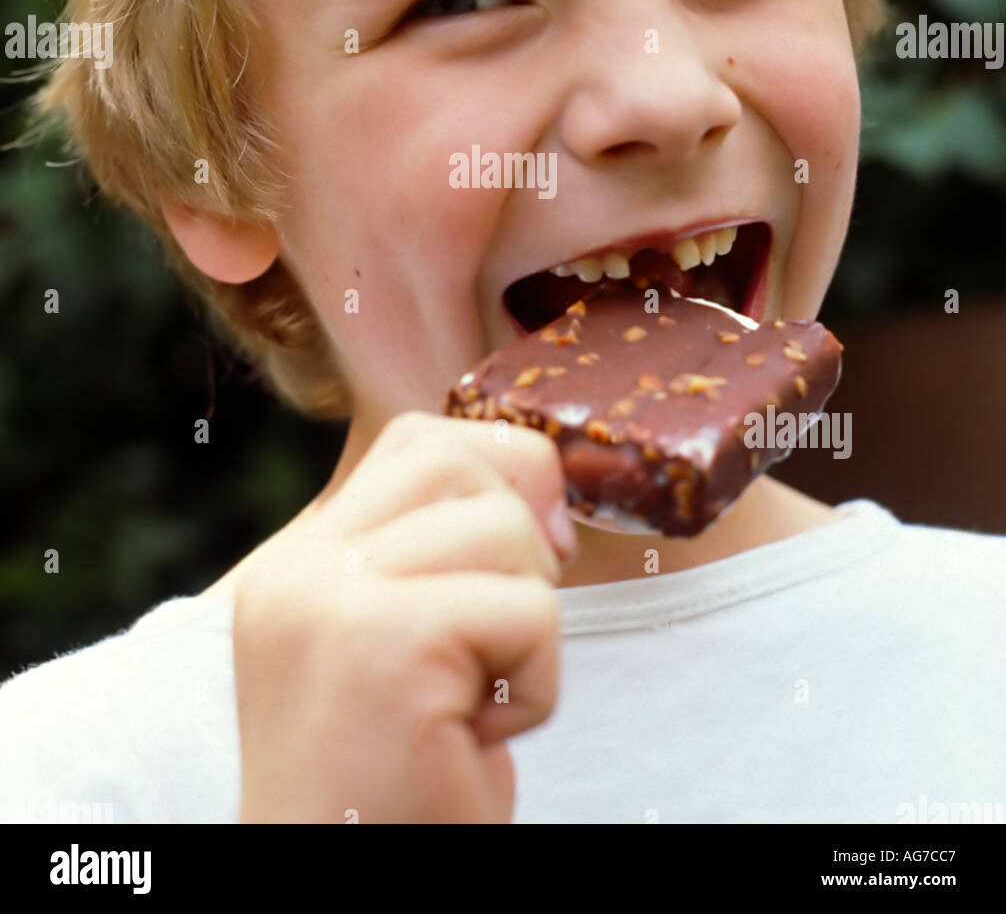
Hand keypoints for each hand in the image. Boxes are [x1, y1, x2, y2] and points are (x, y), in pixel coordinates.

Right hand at [233, 411, 574, 822]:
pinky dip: (535, 682)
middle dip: (523, 539)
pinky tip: (475, 739)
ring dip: (527, 624)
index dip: (498, 476)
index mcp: (298, 562)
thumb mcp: (409, 644)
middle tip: (500, 641)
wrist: (338, 883)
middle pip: (466, 458)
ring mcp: (328, 600)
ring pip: (507, 530)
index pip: (420, 442)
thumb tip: (551, 480)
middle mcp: (298, 568)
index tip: (527, 558)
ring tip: (471, 703)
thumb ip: (442, 554)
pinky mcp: (383, 644)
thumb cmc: (397, 786)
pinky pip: (530, 612)